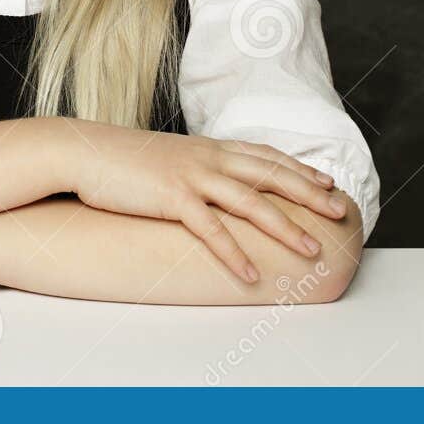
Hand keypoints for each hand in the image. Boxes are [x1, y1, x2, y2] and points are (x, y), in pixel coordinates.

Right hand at [58, 121, 348, 282]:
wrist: (84, 151)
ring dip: (285, 229)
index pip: (267, 156)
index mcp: (212, 148)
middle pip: (272, 176)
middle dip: (310, 194)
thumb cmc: (125, 160)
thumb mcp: (171, 157)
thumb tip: (215, 183)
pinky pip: (211, 231)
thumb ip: (197, 168)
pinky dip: (234, 254)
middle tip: (339, 212)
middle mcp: (210, 159)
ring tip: (311, 251)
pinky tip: (252, 275)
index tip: (327, 182)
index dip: (300, 169)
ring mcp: (193, 177)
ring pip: (252, 203)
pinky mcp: (172, 199)